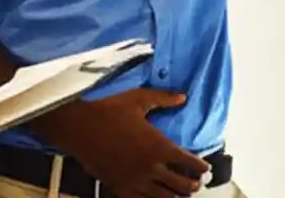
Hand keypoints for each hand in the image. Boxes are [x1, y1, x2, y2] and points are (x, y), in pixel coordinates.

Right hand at [69, 88, 210, 197]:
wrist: (79, 128)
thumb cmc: (109, 111)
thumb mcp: (139, 99)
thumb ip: (163, 99)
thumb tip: (183, 97)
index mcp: (160, 147)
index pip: (189, 163)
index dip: (201, 167)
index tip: (205, 167)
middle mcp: (151, 168)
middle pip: (181, 185)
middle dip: (193, 185)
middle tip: (197, 183)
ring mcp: (135, 181)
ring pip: (163, 197)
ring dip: (175, 195)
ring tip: (181, 194)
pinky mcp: (119, 187)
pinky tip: (155, 196)